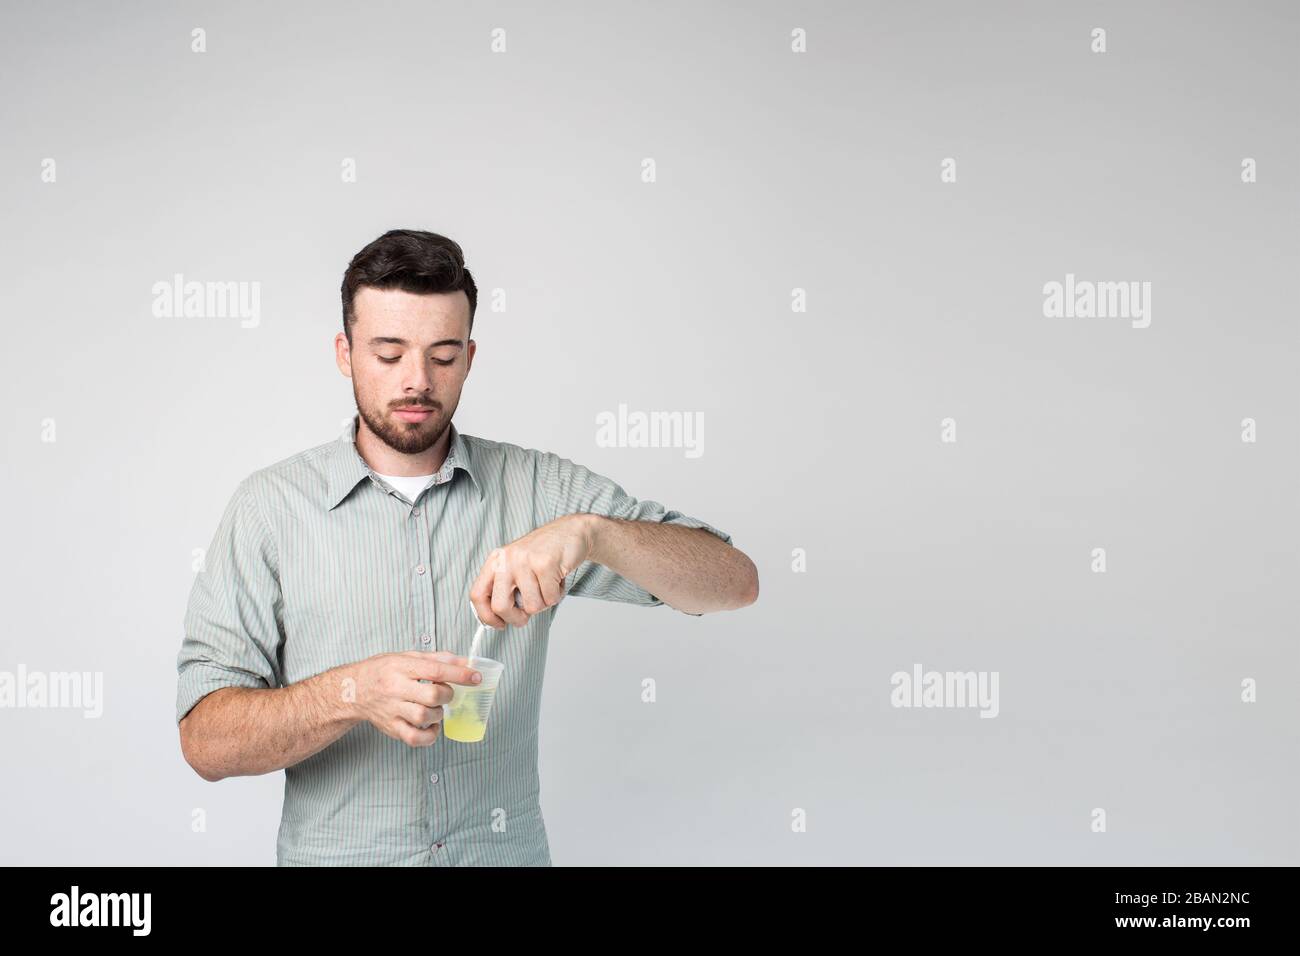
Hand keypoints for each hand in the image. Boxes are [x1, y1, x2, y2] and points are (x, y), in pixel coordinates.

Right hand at [352, 650, 481, 747]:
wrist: (353, 690)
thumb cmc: (383, 671)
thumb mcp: (407, 656)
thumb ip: (437, 658)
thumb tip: (466, 662)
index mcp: (401, 667)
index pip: (435, 670)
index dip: (459, 674)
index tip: (475, 677)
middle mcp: (395, 689)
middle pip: (431, 695)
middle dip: (447, 694)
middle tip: (446, 692)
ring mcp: (392, 710)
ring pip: (424, 717)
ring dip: (439, 713)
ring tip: (435, 707)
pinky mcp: (391, 728)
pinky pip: (414, 738)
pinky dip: (430, 735)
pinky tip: (432, 726)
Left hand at [470, 514, 594, 628]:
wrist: (570, 531)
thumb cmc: (544, 553)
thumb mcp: (516, 566)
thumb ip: (505, 588)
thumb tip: (499, 619)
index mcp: (495, 561)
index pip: (477, 595)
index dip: (486, 616)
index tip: (499, 624)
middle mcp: (506, 560)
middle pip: (500, 606)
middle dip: (516, 618)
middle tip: (527, 615)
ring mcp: (525, 561)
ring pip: (531, 606)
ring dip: (544, 602)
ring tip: (548, 585)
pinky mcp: (545, 563)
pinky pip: (550, 598)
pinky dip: (557, 594)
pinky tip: (558, 579)